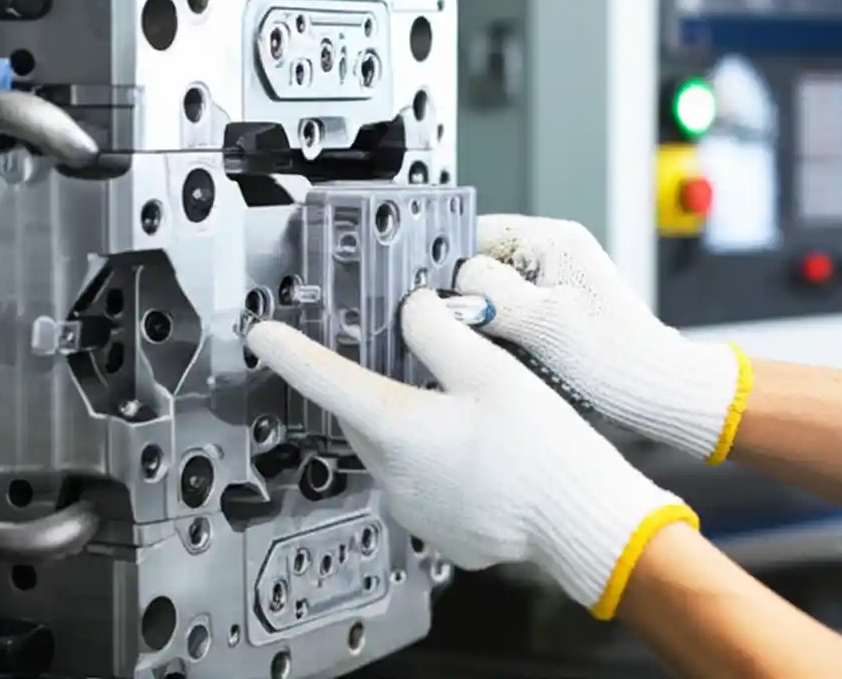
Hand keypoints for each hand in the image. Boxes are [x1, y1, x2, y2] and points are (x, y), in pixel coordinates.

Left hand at [247, 289, 696, 618]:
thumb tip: (413, 312)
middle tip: (422, 363)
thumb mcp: (491, 371)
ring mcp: (411, 509)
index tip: (260, 334)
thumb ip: (439, 333)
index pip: (326, 380)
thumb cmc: (543, 449)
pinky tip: (483, 454)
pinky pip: (421, 483)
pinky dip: (439, 462)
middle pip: (364, 414)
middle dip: (380, 386)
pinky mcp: (436, 528)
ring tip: (474, 416)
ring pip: (393, 449)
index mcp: (397, 428)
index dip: (289, 352)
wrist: (581, 522)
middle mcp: (392, 474)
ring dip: (415, 426)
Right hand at [456, 215, 752, 462]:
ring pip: (488, 293)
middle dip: (462, 295)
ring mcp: (551, 284)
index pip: (472, 232)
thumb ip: (492, 293)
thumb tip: (453, 283)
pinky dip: (496, 335)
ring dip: (480, 319)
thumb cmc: (616, 357)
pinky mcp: (551, 313)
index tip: (432, 296)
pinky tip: (502, 355)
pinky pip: (505, 315)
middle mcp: (551, 254)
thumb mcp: (544, 321)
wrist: (653, 392)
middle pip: (477, 264)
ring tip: (488, 344)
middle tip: (460, 327)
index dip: (447, 264)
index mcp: (552, 240)